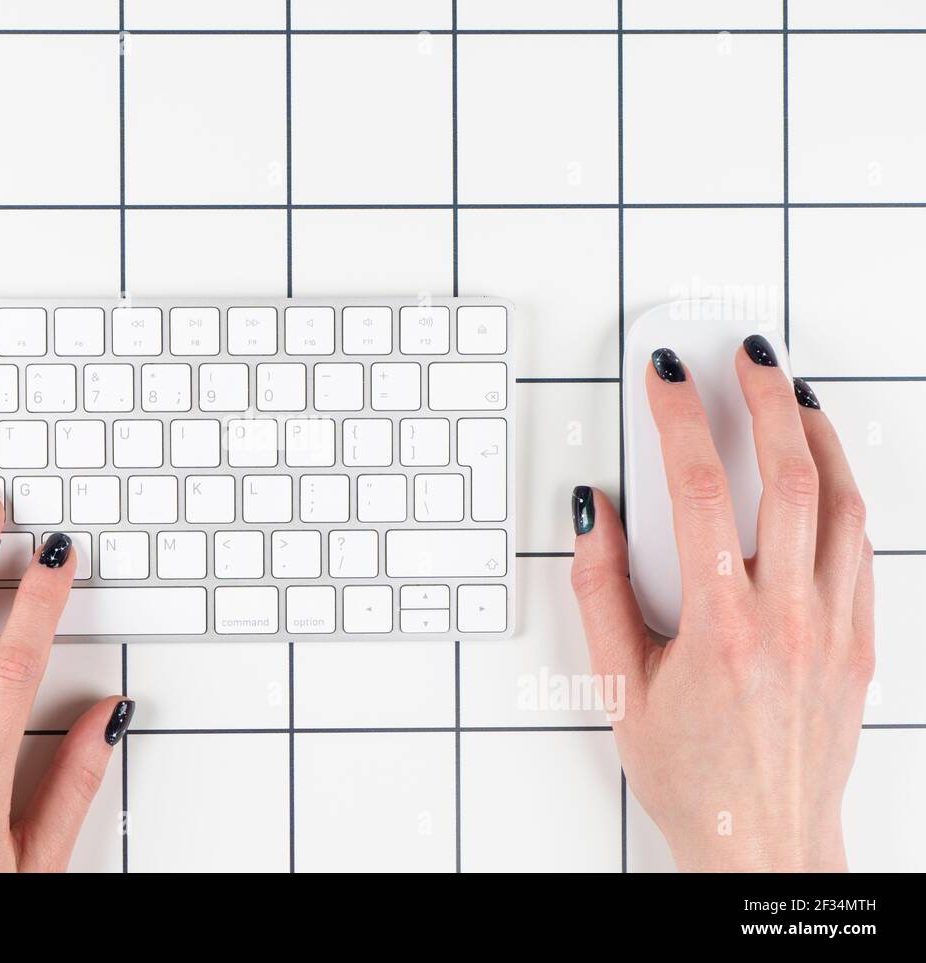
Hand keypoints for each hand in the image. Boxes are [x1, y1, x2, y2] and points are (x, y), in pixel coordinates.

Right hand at [571, 337, 872, 871]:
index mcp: (720, 625)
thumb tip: (595, 518)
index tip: (665, 379)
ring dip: (817, 437)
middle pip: (786, 477)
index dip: (679, 418)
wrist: (764, 844)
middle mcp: (787, 618)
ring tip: (795, 396)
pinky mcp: (860, 645)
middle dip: (765, 399)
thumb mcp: (621, 688)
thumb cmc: (694, 777)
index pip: (699, 489)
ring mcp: (834, 629)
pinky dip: (844, 495)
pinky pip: (863, 550)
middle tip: (746, 356)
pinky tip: (825, 476)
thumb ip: (600, 594)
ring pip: (841, 504)